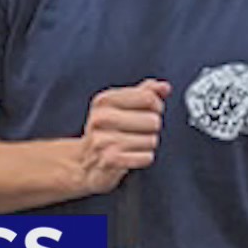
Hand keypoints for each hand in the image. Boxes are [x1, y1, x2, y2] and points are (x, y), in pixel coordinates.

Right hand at [77, 79, 170, 194]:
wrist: (84, 161)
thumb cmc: (106, 132)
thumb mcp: (120, 106)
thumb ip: (143, 93)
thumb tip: (164, 86)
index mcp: (104, 100)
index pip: (148, 97)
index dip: (156, 106)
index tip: (148, 111)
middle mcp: (101, 118)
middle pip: (153, 120)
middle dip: (151, 128)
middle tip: (137, 131)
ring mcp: (104, 139)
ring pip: (151, 140)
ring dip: (146, 145)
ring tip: (131, 144)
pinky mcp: (110, 160)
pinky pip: (146, 157)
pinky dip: (143, 158)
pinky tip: (131, 156)